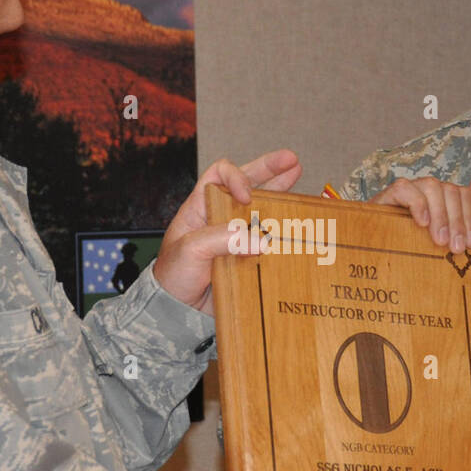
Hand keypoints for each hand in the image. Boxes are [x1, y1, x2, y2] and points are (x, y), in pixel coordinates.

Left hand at [152, 150, 302, 313]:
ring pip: (263, 208)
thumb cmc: (172, 276)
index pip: (220, 175)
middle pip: (248, 182)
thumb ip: (221, 239)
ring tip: (298, 177)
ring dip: (281, 194)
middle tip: (291, 160)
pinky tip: (298, 225)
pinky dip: (284, 233)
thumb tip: (258, 238)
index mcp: (202, 207)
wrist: (177, 311)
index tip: (248, 196)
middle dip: (269, 169)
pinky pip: (269, 241)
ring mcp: (236, 237)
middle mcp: (221, 217)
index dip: (237, 177)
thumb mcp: (189, 250)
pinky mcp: (248, 258)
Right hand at [369, 169, 470, 254]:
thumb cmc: (410, 248)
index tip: (470, 244)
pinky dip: (417, 204)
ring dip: (440, 215)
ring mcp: (406, 191)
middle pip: (450, 190)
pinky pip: (404, 189)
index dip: (470, 218)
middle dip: (458, 220)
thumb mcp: (444, 235)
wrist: (373, 256)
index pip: (463, 194)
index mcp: (441, 200)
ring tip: (439, 240)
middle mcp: (426, 191)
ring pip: (431, 186)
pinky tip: (420, 224)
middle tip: (456, 248)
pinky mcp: (386, 196)